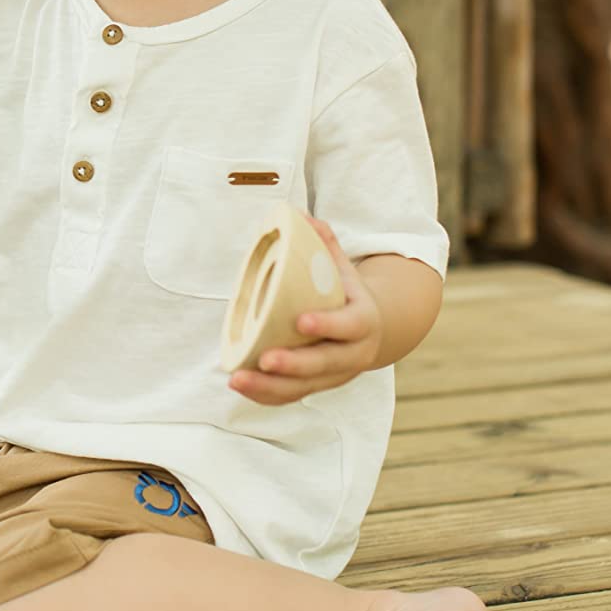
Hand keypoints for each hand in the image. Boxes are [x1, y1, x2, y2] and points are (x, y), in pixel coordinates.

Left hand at [227, 214, 383, 404]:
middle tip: (264, 358)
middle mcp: (353, 354)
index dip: (327, 324)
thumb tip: (300, 214)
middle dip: (294, 364)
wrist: (372, 331)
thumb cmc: (347, 294)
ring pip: (304, 387)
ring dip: (270, 386)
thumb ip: (324, 244)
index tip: (300, 321)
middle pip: (324, 364)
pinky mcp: (318, 387)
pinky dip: (266, 395)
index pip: (348, 325)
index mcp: (362, 321)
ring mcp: (335, 376)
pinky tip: (240, 385)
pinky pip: (291, 396)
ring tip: (238, 378)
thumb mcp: (343, 268)